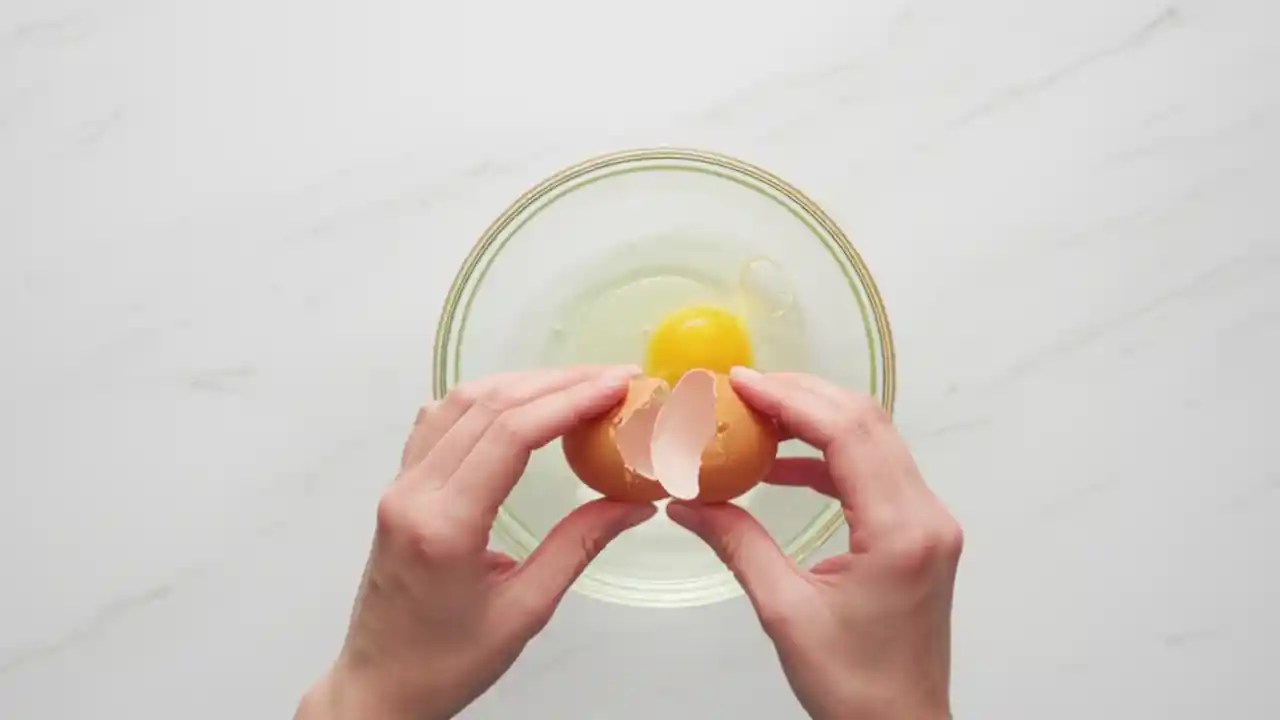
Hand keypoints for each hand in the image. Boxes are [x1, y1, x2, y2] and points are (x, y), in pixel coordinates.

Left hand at [296, 366, 653, 719]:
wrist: (379, 687)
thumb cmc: (445, 663)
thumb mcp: (526, 611)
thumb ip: (579, 546)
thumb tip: (635, 504)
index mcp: (445, 525)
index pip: (510, 434)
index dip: (569, 400)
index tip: (617, 385)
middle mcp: (414, 494)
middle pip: (487, 406)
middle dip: (556, 383)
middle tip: (612, 379)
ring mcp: (399, 487)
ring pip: (459, 403)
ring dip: (521, 384)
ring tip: (577, 384)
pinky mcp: (399, 489)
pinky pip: (438, 423)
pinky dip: (484, 400)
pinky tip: (518, 402)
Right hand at [668, 368, 961, 719]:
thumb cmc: (856, 688)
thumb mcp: (785, 613)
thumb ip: (738, 544)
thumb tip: (688, 502)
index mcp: (900, 532)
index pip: (847, 434)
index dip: (791, 398)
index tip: (741, 383)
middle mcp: (925, 516)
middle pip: (866, 422)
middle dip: (803, 396)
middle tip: (743, 389)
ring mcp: (928, 523)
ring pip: (874, 441)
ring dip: (816, 421)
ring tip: (756, 416)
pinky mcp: (918, 534)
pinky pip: (874, 472)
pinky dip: (828, 458)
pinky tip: (781, 466)